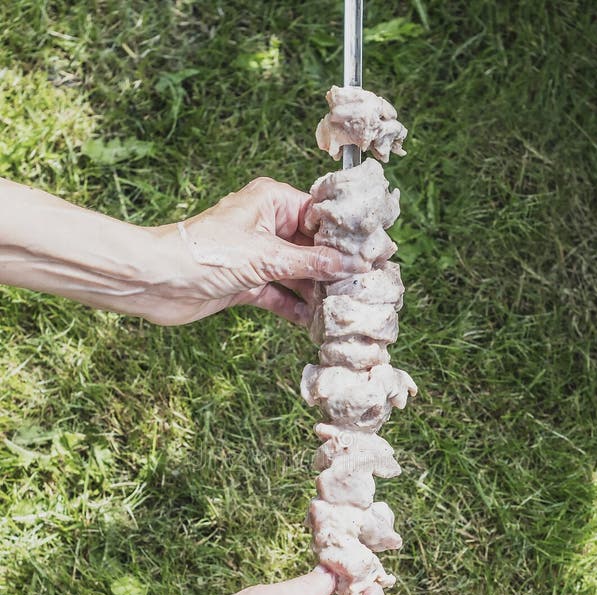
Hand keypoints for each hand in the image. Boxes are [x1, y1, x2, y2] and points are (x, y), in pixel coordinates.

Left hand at [146, 177, 367, 325]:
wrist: (158, 281)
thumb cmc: (205, 253)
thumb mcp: (267, 256)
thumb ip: (312, 263)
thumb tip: (351, 265)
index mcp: (272, 201)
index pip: (319, 214)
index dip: (344, 236)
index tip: (371, 254)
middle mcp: (266, 226)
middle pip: (311, 247)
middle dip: (333, 269)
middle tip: (362, 287)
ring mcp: (256, 256)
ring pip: (297, 274)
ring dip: (316, 292)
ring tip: (343, 308)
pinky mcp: (246, 283)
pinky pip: (280, 295)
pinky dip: (295, 308)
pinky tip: (315, 322)